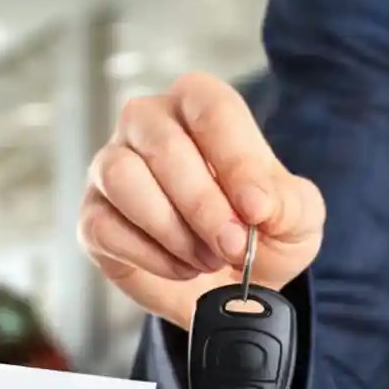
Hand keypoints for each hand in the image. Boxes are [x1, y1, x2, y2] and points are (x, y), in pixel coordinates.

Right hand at [79, 72, 325, 329]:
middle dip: (202, 205)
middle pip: (163, 146)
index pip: (210, 110)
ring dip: (170, 228)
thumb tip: (257, 205)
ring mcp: (111, 167)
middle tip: (232, 247)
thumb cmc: (257, 234)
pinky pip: (105, 226)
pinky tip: (180, 268)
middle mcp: (147, 124)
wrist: (226, 284)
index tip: (256, 210)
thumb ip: (287, 204)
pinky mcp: (92, 214)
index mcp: (199, 105)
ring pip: (122, 178)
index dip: (235, 161)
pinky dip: (149, 256)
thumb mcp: (295, 218)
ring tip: (205, 259)